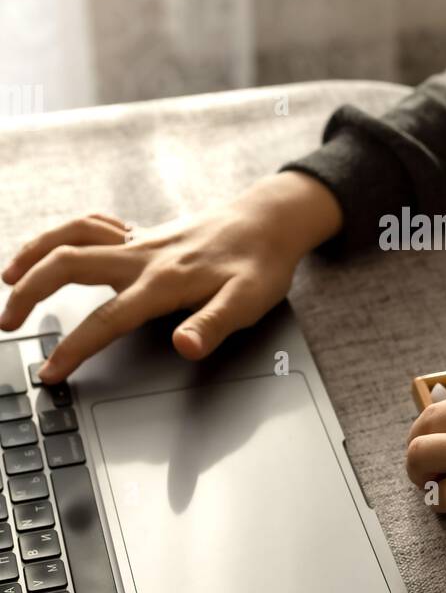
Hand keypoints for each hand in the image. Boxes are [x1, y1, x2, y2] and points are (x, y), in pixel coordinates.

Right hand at [0, 171, 342, 381]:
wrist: (271, 220)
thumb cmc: (261, 263)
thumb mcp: (249, 301)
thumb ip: (214, 325)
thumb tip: (185, 345)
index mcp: (164, 281)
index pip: (106, 319)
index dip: (74, 348)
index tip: (50, 372)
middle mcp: (143, 256)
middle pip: (68, 263)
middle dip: (29, 292)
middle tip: (7, 322)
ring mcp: (140, 241)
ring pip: (72, 235)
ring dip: (34, 253)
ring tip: (8, 278)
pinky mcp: (143, 233)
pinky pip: (92, 225)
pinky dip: (63, 234)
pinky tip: (50, 249)